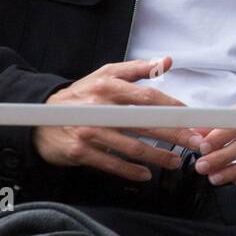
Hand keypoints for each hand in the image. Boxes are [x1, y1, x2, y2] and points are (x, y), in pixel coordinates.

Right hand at [32, 56, 200, 181]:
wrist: (41, 118)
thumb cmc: (81, 96)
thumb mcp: (105, 74)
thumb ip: (138, 69)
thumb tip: (166, 61)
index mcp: (108, 86)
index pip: (147, 96)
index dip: (172, 107)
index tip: (191, 116)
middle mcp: (99, 108)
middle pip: (144, 122)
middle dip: (174, 133)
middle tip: (194, 141)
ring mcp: (90, 131)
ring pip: (131, 146)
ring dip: (158, 155)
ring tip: (175, 160)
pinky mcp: (81, 152)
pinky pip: (112, 164)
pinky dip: (131, 171)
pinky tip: (146, 173)